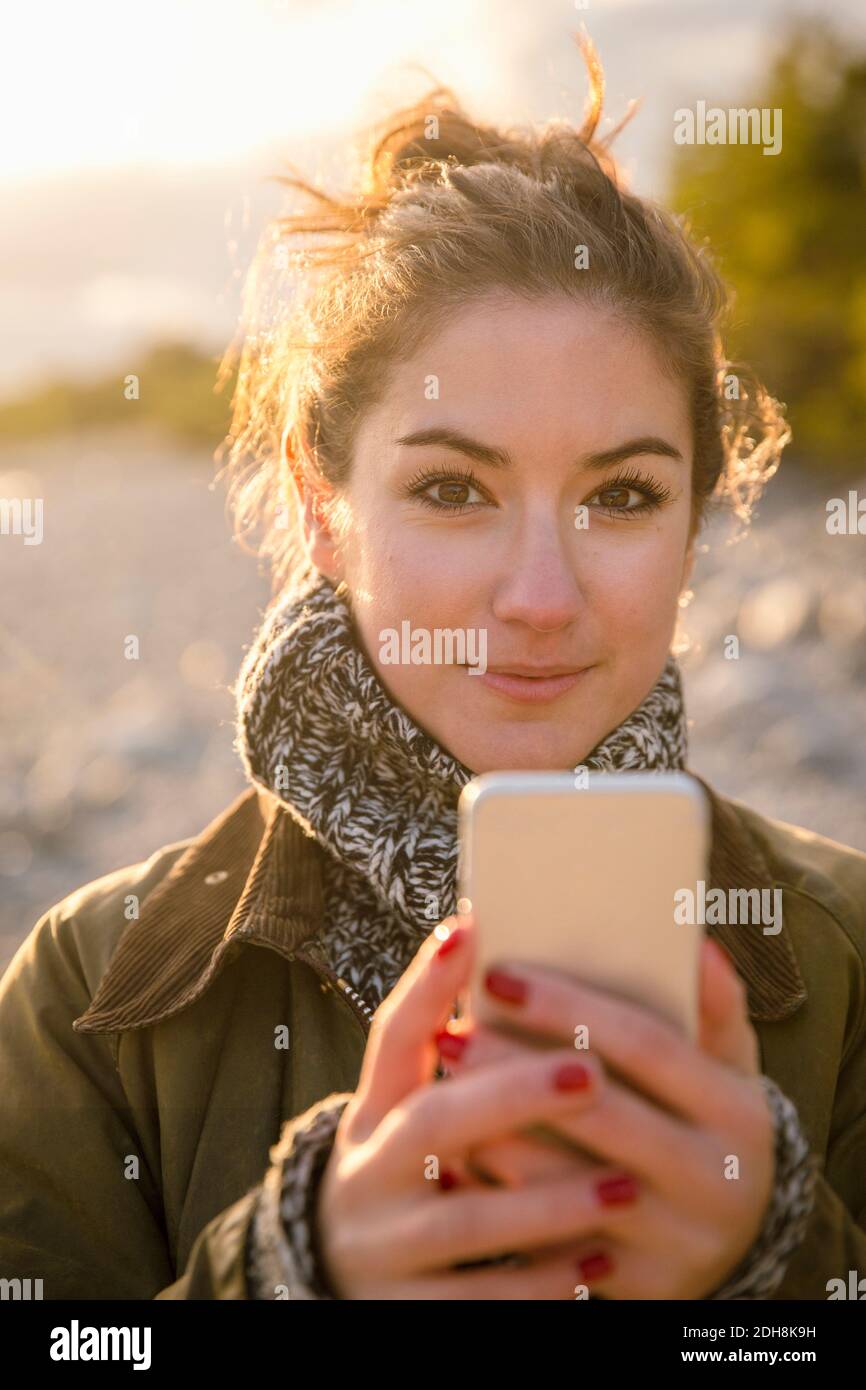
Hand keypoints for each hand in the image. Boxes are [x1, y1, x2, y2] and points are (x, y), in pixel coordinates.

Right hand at [316, 919, 650, 1297]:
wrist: (346, 1280)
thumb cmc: (412, 1173)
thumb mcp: (414, 1110)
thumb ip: (452, 1048)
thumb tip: (493, 939)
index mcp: (374, 1113)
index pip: (392, 1037)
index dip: (425, 985)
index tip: (471, 931)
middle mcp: (367, 1174)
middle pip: (430, 1126)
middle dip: (509, 1095)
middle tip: (590, 1072)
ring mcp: (383, 1249)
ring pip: (464, 1223)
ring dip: (545, 1201)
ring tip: (623, 1184)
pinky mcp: (407, 1315)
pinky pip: (481, 1302)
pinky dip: (541, 1285)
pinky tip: (600, 1264)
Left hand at [438, 920, 774, 1297]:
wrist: (738, 1236)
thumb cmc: (712, 1121)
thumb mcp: (730, 1065)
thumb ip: (716, 1006)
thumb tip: (699, 944)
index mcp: (738, 1112)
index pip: (645, 1045)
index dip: (569, 1007)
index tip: (499, 974)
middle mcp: (717, 1180)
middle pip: (599, 1112)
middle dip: (516, 1069)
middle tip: (452, 1031)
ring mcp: (677, 1241)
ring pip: (566, 1184)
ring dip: (496, 1134)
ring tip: (443, 1090)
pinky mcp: (639, 1287)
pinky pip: (553, 1241)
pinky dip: (503, 1199)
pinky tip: (456, 1160)